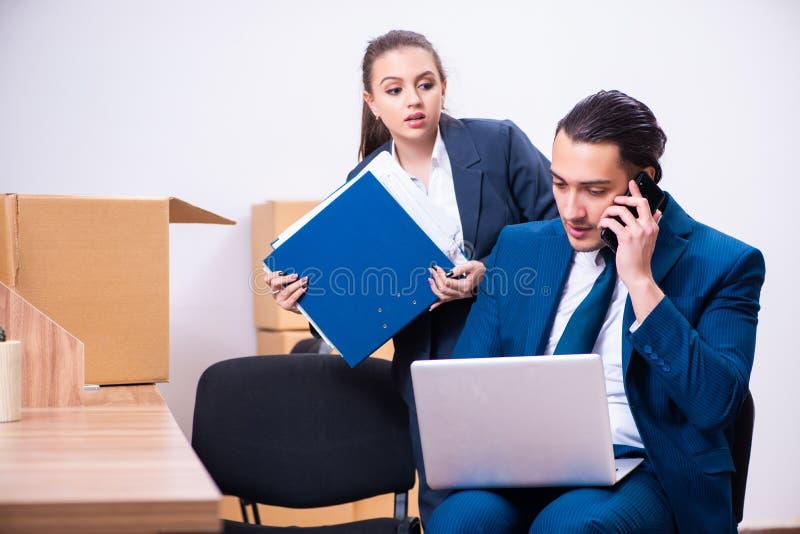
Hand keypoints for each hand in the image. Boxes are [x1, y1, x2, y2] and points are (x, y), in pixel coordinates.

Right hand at [264, 271, 305, 313]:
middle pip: (275, 283)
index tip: (282, 271)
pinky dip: (299, 292)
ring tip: (304, 281)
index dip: (273, 274)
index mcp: (273, 286)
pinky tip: (304, 288)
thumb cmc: (295, 290)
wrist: (301, 305)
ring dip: (296, 284)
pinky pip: (292, 298)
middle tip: (296, 275)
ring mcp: (279, 300)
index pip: (268, 279)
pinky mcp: (286, 306)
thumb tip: (297, 268)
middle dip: (285, 278)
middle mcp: (274, 293)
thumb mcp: (291, 283)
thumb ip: (290, 276)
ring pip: (286, 291)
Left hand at [427, 260, 485, 310]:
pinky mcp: (456, 296)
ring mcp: (458, 296)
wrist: (481, 273)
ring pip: (442, 296)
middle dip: (436, 279)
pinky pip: (446, 301)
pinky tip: (431, 307)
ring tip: (430, 280)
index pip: (448, 282)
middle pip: (443, 289)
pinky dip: (438, 304)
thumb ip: (460, 269)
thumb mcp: (471, 265)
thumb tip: (449, 273)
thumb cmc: (477, 269)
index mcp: (465, 286)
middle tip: (432, 270)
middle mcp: (461, 294)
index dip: (440, 274)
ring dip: (434, 288)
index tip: (436, 267)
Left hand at [599, 179, 663, 321]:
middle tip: (614, 201)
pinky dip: (605, 222)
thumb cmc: (640, 259)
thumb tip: (658, 213)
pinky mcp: (627, 238)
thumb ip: (652, 225)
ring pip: (621, 211)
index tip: (632, 182)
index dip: (638, 191)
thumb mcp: (650, 240)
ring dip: (609, 212)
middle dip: (624, 198)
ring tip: (604, 219)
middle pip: (638, 202)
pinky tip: (601, 227)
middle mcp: (647, 227)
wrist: (639, 275)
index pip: (647, 204)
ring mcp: (638, 232)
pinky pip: (613, 223)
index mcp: (652, 226)